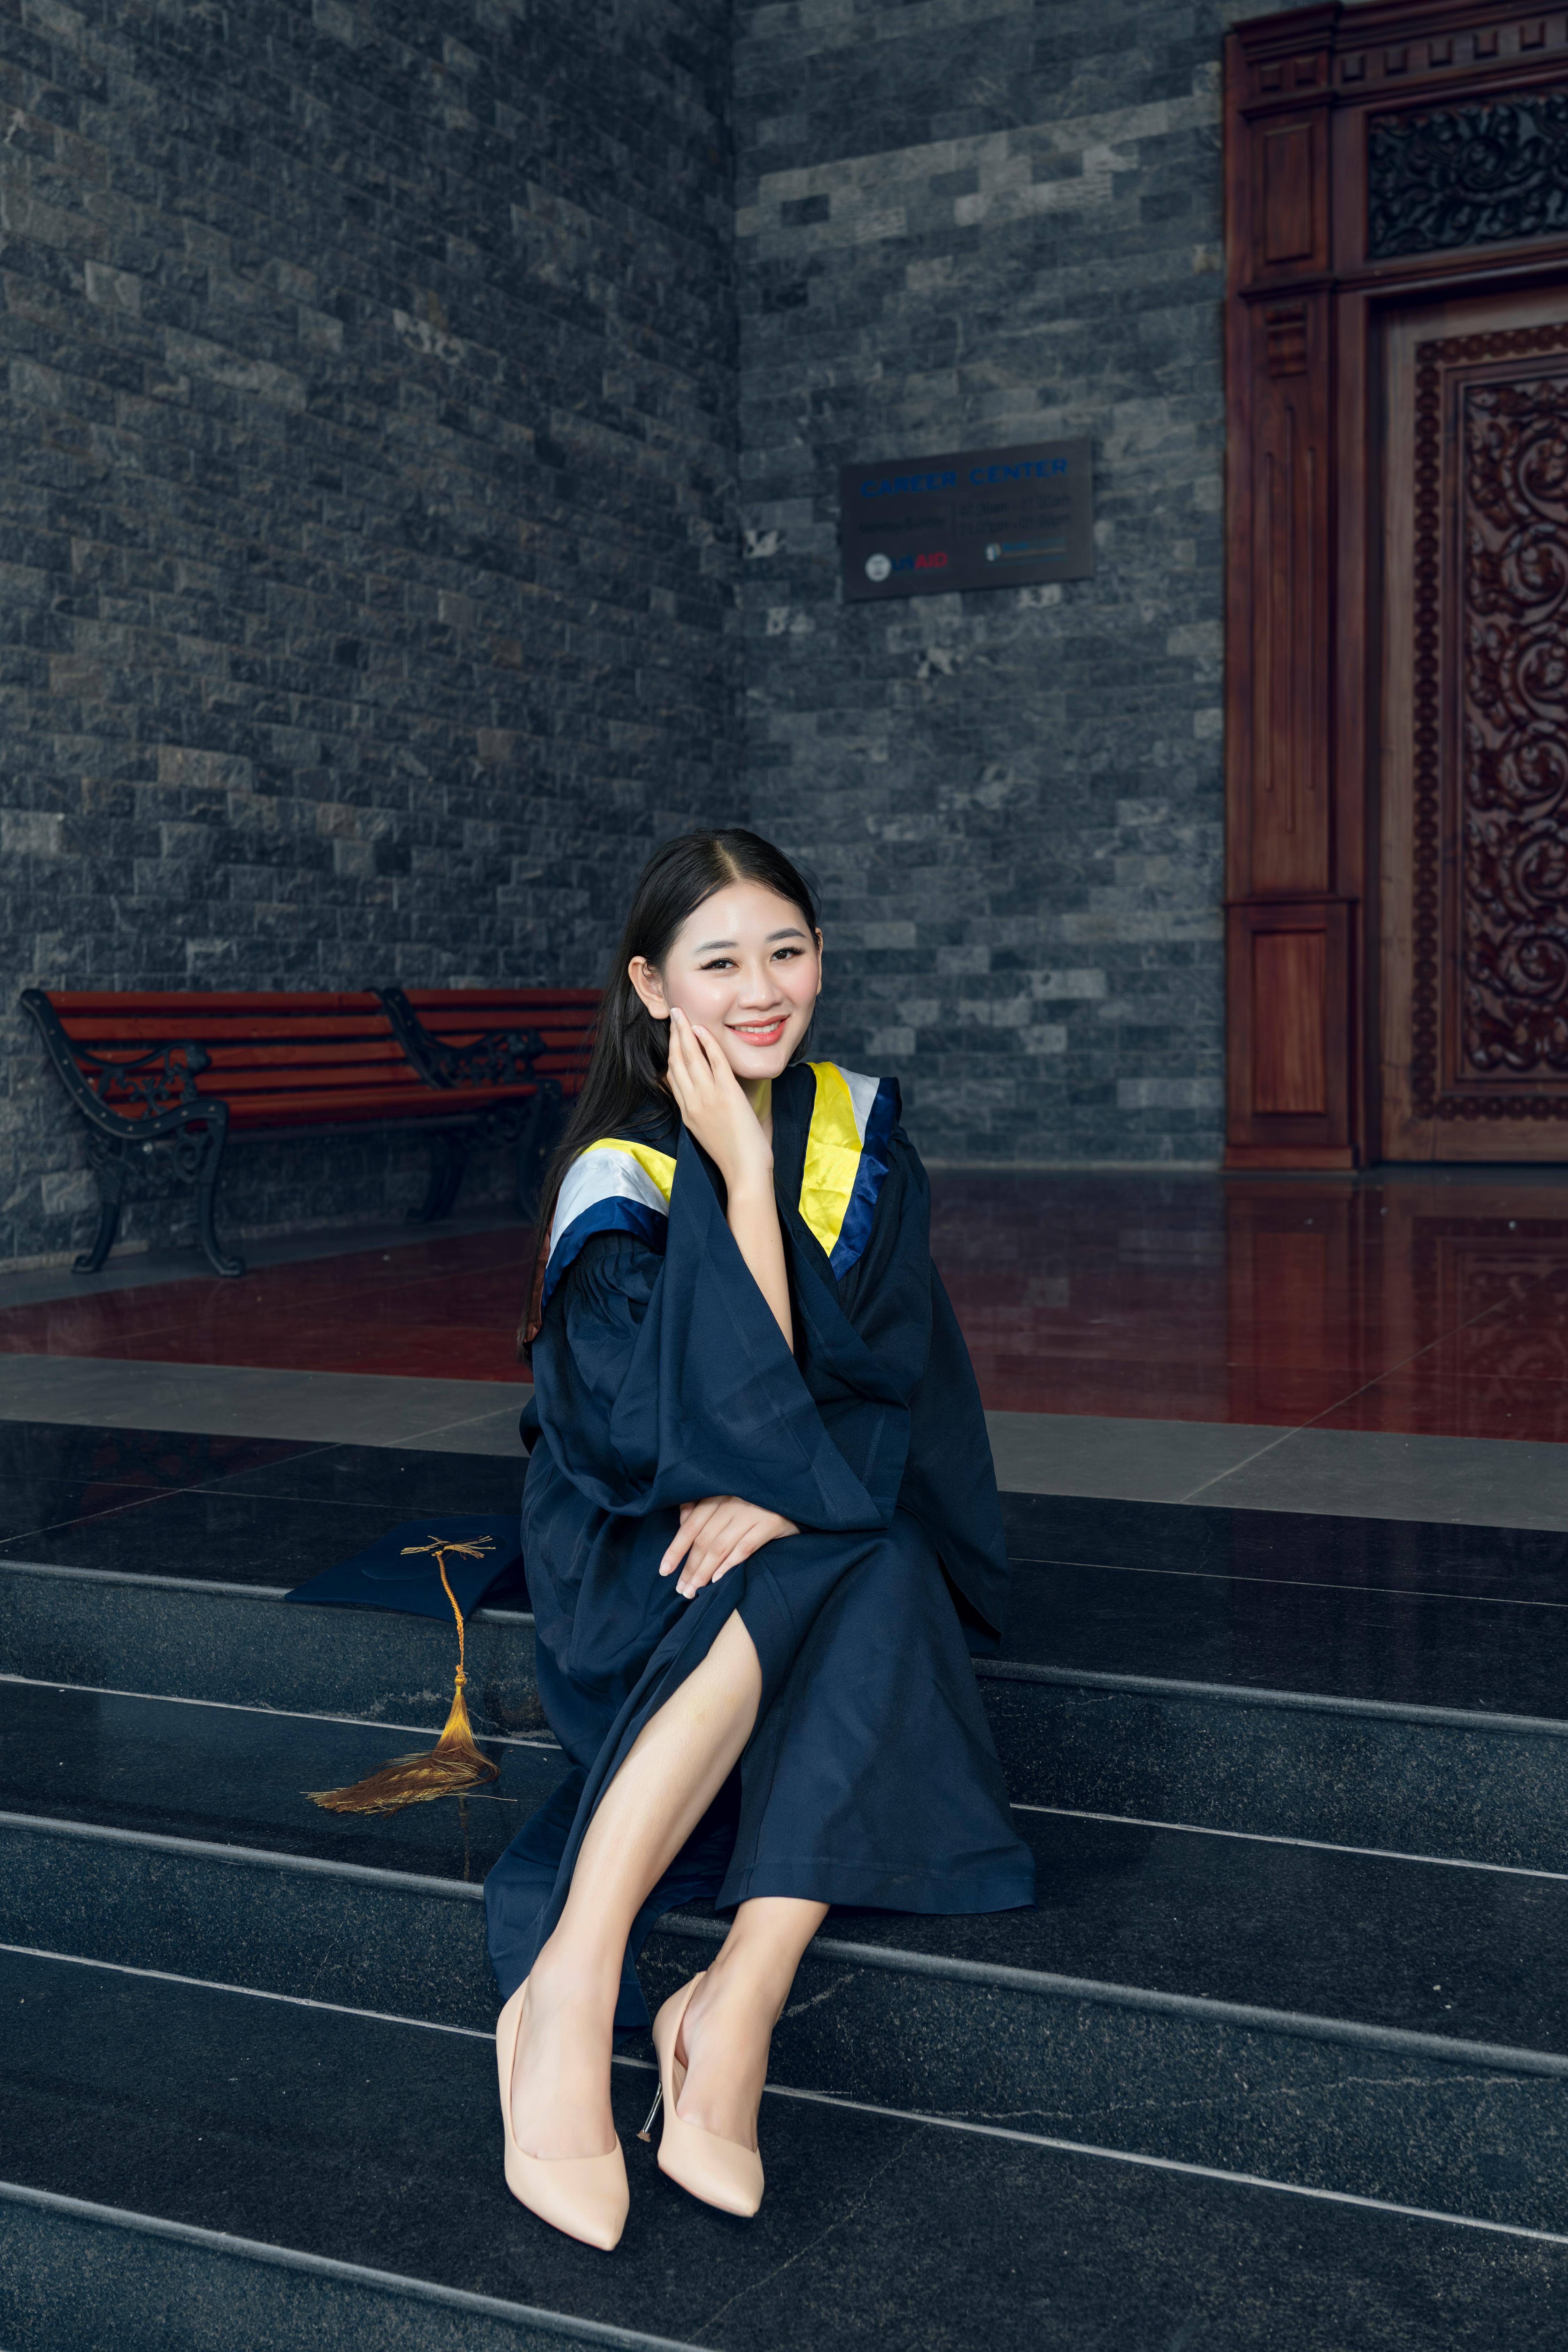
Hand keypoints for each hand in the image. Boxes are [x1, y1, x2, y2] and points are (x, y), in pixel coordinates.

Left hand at [659, 1495, 798, 1598]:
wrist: (794, 1491)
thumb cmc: (757, 1497)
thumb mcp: (729, 1495)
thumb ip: (704, 1506)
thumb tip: (681, 1519)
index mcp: (717, 1495)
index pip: (690, 1526)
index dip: (676, 1549)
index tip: (664, 1570)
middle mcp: (732, 1503)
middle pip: (703, 1540)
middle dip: (689, 1568)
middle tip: (681, 1589)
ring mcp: (751, 1513)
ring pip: (720, 1547)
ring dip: (704, 1572)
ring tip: (694, 1591)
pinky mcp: (770, 1523)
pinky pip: (745, 1547)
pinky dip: (729, 1564)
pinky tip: (719, 1580)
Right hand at [665, 1008, 772, 1197]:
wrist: (744, 1171)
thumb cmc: (733, 1155)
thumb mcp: (707, 1132)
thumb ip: (701, 1111)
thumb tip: (702, 1097)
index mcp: (686, 1112)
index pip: (672, 1076)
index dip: (670, 1052)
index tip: (672, 1036)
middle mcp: (692, 1102)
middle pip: (676, 1061)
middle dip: (673, 1035)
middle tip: (674, 1015)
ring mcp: (708, 1097)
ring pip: (690, 1057)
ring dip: (684, 1032)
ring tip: (681, 1014)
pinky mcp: (727, 1094)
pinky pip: (714, 1061)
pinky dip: (707, 1042)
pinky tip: (702, 1029)